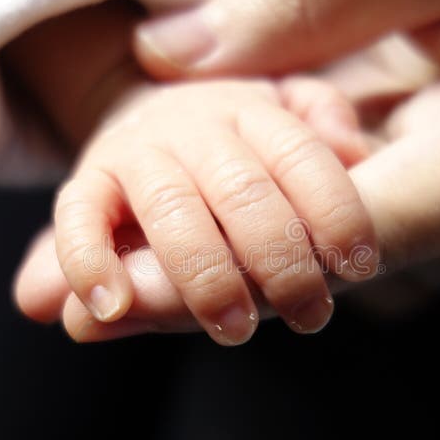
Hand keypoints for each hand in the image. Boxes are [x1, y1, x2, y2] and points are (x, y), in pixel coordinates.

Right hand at [24, 78, 376, 344]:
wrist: (151, 121)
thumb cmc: (237, 143)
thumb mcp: (287, 113)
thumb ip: (326, 123)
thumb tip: (358, 150)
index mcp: (251, 110)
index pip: (299, 155)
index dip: (334, 210)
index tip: (359, 265)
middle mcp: (193, 125)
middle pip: (243, 190)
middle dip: (280, 261)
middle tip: (310, 316)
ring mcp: (135, 152)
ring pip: (172, 210)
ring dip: (205, 275)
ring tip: (235, 329)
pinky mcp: (86, 183)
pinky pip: (79, 219)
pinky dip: (89, 262)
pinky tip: (114, 308)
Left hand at [134, 0, 439, 269]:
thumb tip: (176, 54)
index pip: (367, 230)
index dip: (244, 262)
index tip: (129, 290)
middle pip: (327, 249)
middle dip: (208, 278)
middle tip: (91, 306)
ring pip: (314, 220)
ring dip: (210, 248)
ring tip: (104, 278)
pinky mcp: (412, 124)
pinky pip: (319, 171)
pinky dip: (242, 193)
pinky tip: (167, 209)